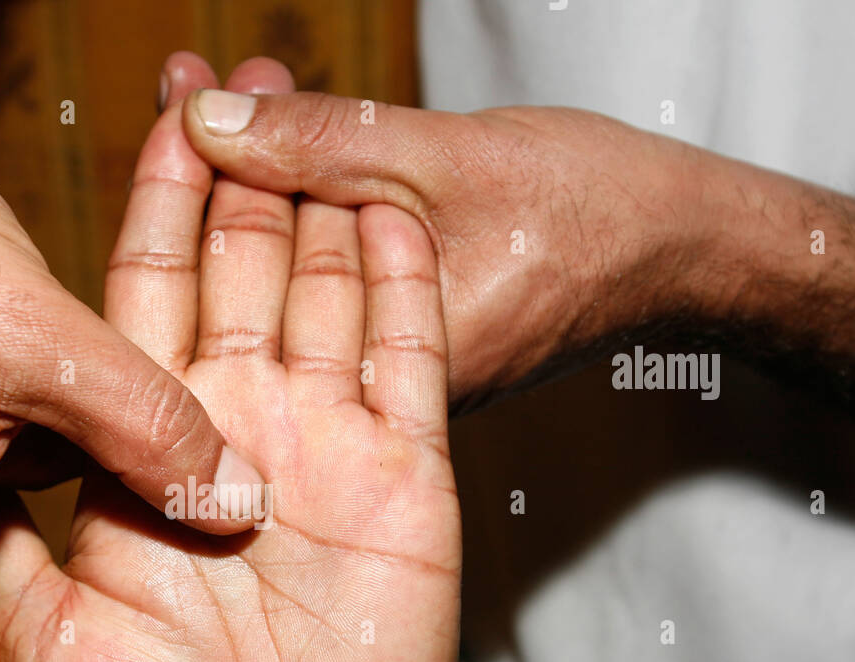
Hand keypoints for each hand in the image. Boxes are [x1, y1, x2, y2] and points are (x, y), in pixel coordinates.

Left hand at [0, 56, 459, 661]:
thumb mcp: (40, 633)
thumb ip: (15, 541)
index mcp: (152, 454)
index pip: (158, 299)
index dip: (161, 213)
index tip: (165, 124)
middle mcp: (245, 435)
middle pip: (247, 277)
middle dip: (248, 184)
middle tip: (249, 83)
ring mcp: (332, 451)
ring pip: (330, 298)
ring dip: (326, 209)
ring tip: (322, 116)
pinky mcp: (407, 484)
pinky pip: (409, 365)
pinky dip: (404, 287)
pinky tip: (395, 209)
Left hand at [180, 92, 854, 410]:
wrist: (679, 248)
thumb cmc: (591, 213)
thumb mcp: (447, 161)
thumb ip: (322, 143)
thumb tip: (206, 119)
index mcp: (378, 372)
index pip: (251, 284)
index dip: (200, 183)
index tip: (175, 102)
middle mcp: (367, 387)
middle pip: (259, 269)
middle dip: (222, 165)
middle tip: (187, 81)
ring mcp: (381, 359)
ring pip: (293, 255)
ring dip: (261, 165)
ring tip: (224, 83)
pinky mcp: (397, 329)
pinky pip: (332, 255)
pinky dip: (311, 189)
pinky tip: (282, 127)